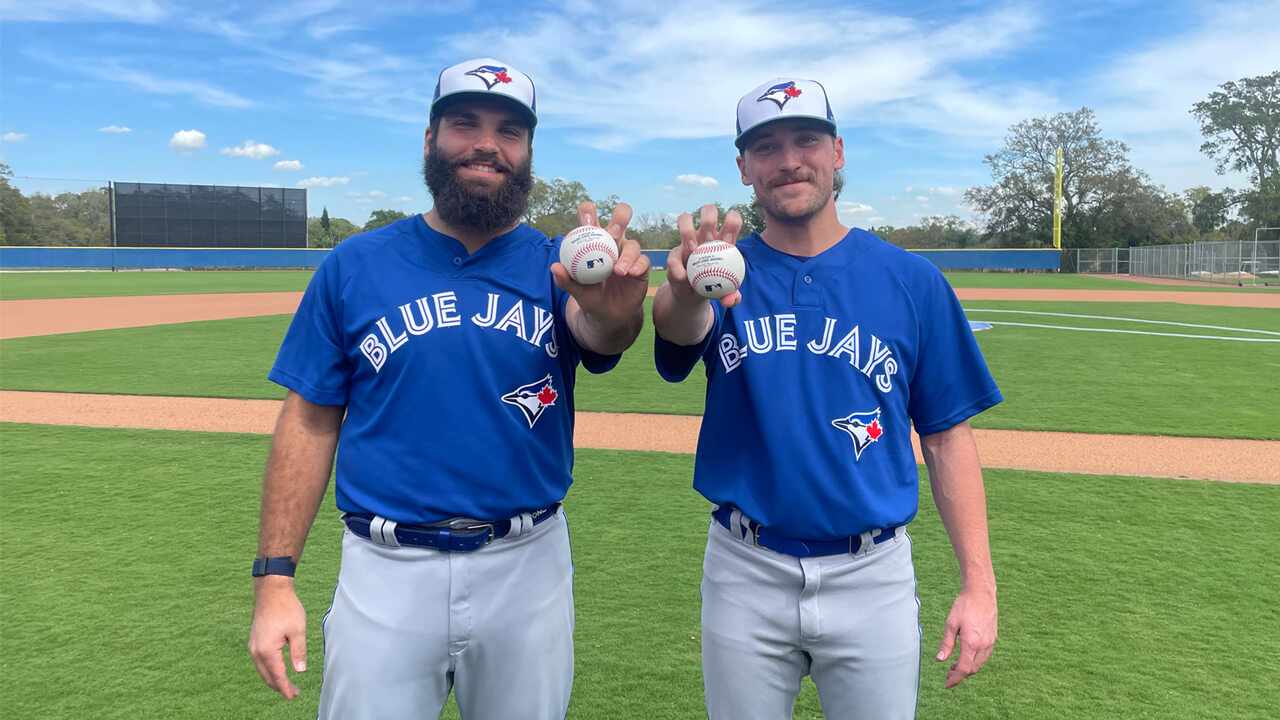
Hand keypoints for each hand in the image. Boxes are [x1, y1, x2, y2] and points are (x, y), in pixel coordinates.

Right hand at [248, 577, 307, 699]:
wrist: (271, 591)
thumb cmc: (286, 608)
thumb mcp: (298, 631)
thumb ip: (298, 652)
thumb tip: (300, 671)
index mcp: (267, 650)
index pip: (277, 676)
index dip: (285, 688)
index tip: (292, 696)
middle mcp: (256, 650)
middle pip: (267, 676)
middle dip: (279, 686)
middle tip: (292, 694)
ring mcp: (253, 645)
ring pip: (262, 669)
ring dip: (273, 678)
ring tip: (285, 685)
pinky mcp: (254, 640)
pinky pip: (259, 661)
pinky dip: (268, 669)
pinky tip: (276, 669)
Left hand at [551, 200, 650, 324]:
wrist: (607, 316)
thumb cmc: (590, 297)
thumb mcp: (576, 290)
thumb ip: (565, 280)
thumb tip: (555, 267)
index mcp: (594, 242)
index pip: (591, 217)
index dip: (589, 212)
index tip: (587, 222)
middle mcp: (614, 243)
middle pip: (621, 219)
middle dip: (620, 217)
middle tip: (612, 233)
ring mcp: (629, 254)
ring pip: (633, 244)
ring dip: (626, 255)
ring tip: (618, 271)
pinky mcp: (641, 267)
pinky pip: (643, 261)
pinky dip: (637, 265)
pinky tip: (631, 273)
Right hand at [668, 204, 742, 308]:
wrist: (694, 294)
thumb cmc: (715, 287)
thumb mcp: (726, 293)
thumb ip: (732, 296)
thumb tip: (732, 300)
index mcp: (724, 238)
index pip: (732, 219)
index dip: (732, 221)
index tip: (729, 239)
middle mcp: (706, 234)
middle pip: (708, 210)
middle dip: (709, 217)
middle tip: (708, 238)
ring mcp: (688, 240)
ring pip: (684, 219)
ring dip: (687, 230)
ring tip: (691, 249)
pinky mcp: (674, 252)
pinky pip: (673, 253)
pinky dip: (677, 265)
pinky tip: (683, 276)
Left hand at [936, 586, 996, 688]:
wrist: (982, 593)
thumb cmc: (964, 606)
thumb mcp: (951, 624)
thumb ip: (947, 643)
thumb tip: (940, 660)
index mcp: (971, 644)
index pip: (963, 669)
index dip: (955, 680)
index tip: (947, 685)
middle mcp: (983, 646)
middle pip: (972, 669)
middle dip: (960, 675)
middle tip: (948, 676)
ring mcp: (990, 643)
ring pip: (979, 664)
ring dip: (968, 669)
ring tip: (954, 667)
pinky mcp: (993, 638)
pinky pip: (984, 656)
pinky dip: (975, 662)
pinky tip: (966, 657)